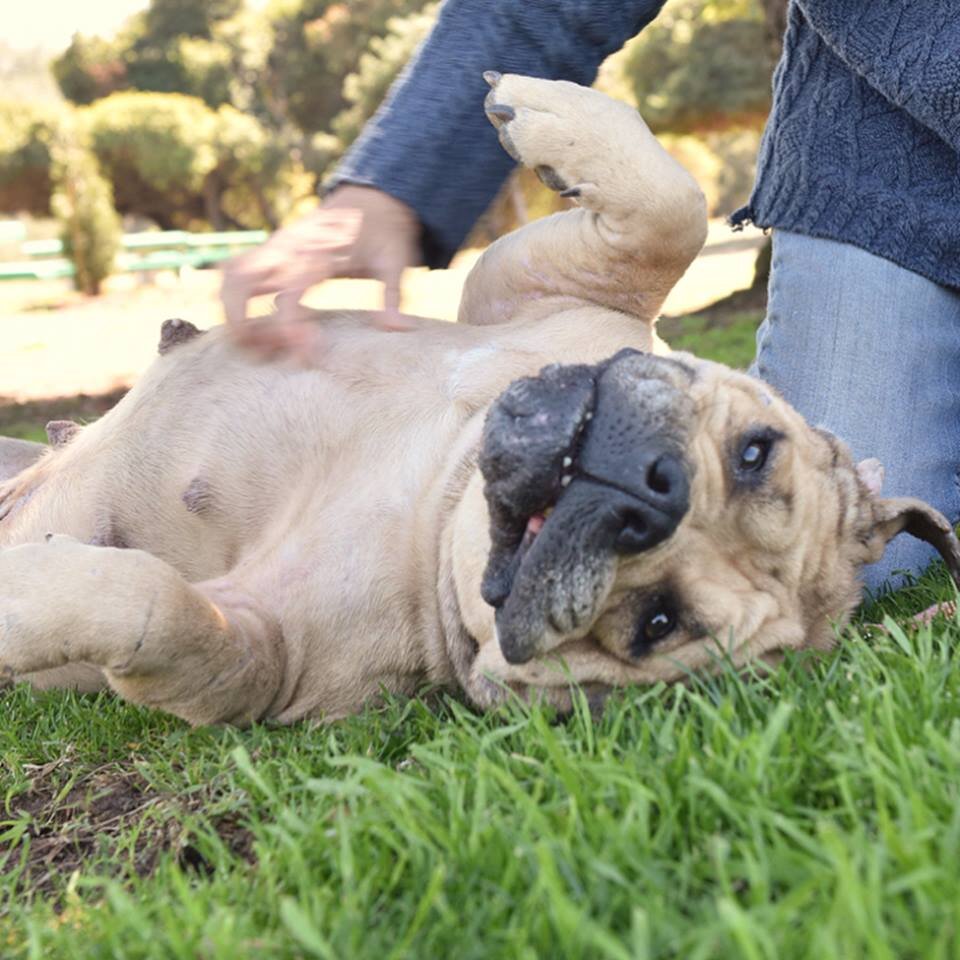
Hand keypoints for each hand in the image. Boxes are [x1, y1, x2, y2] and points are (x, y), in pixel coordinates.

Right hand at [221, 186, 420, 360]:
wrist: (371, 198)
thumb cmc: (384, 234)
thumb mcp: (396, 262)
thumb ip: (393, 297)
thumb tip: (402, 330)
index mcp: (319, 251)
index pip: (291, 291)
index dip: (291, 325)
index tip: (304, 354)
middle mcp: (290, 247)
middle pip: (240, 278)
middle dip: (239, 319)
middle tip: (258, 352)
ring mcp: (276, 246)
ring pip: (230, 274)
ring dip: (230, 310)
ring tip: (251, 343)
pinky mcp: (271, 250)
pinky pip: (236, 270)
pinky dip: (233, 297)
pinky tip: (252, 324)